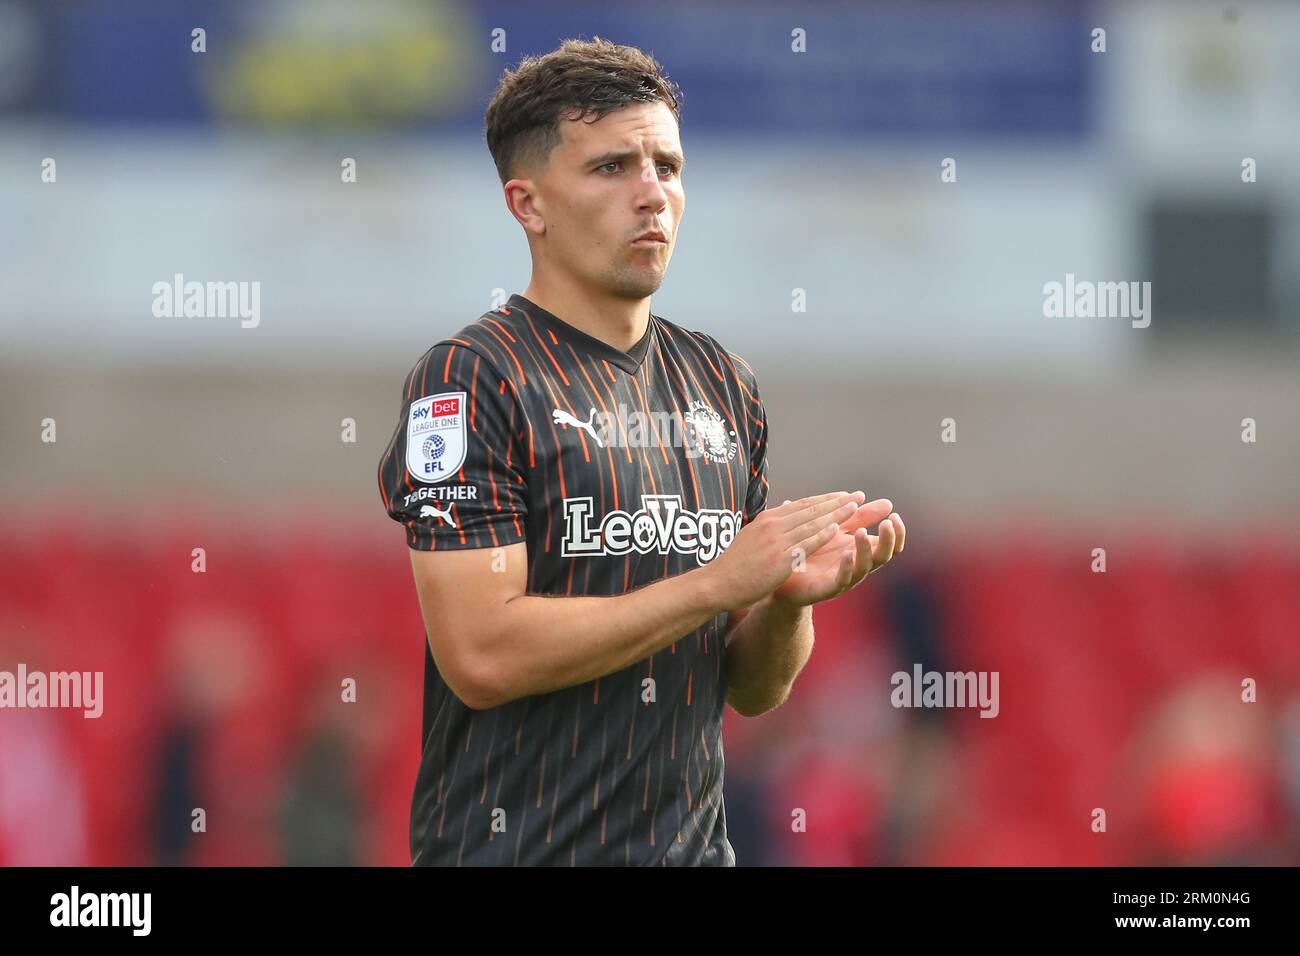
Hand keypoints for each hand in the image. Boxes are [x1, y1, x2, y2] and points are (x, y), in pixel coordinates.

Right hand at [701, 491, 863, 612]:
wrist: (717, 583)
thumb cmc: (735, 565)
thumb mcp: (751, 538)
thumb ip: (768, 528)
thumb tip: (780, 518)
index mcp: (767, 519)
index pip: (802, 505)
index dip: (825, 499)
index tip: (843, 495)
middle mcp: (773, 525)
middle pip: (811, 510)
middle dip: (837, 502)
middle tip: (859, 496)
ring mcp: (776, 541)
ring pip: (812, 523)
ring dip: (836, 514)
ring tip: (856, 508)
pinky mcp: (779, 558)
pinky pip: (806, 544)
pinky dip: (823, 535)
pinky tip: (838, 530)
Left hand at [770, 495, 904, 607]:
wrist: (784, 577)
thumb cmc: (813, 550)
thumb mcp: (836, 528)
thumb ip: (858, 516)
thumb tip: (887, 502)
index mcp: (862, 550)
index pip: (890, 544)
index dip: (897, 532)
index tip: (894, 515)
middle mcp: (858, 565)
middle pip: (884, 556)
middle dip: (888, 539)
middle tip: (886, 523)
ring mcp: (845, 578)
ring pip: (865, 567)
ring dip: (865, 549)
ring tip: (860, 531)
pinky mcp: (828, 588)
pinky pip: (843, 580)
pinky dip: (846, 567)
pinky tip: (846, 553)